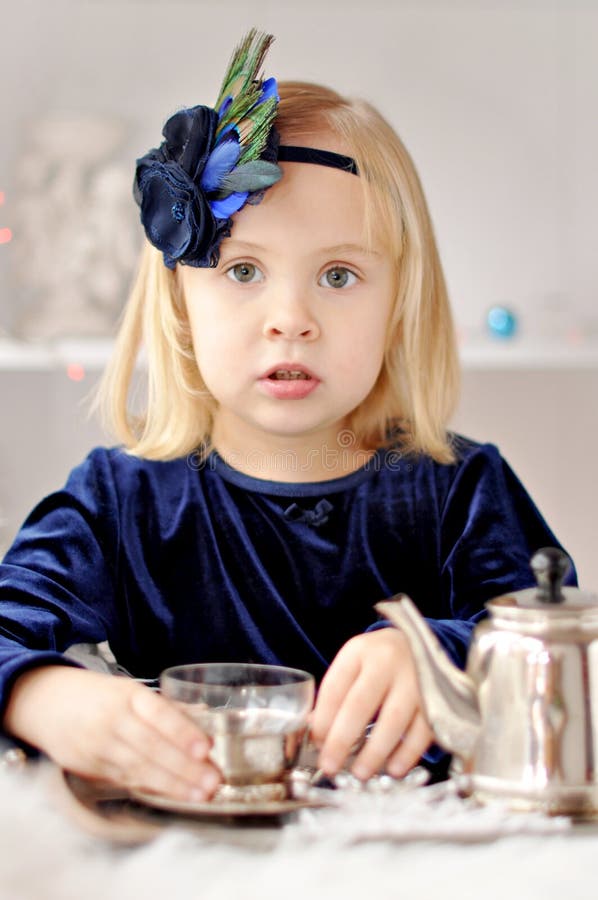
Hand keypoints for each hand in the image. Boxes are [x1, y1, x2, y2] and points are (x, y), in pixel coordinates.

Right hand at [3, 666, 220, 800]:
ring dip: (173, 785)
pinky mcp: (89, 767)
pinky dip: (151, 789)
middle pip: (151, 747)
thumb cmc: (99, 696)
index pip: (158, 713)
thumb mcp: (129, 691)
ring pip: (139, 768)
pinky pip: (125, 780)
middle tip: (214, 781)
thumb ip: (164, 707)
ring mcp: (98, 746)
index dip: (182, 732)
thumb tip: (205, 716)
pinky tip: (173, 796)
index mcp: (126, 694)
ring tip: (200, 794)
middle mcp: (112, 720)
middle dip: (185, 768)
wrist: (46, 703)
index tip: (206, 748)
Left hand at [310, 628, 432, 780]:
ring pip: (393, 719)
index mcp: (359, 651)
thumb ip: (337, 694)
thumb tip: (319, 734)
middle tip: (330, 766)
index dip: (323, 719)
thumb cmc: (380, 659)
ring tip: (360, 772)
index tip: (316, 743)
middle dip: (342, 740)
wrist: (421, 643)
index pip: (335, 686)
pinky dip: (407, 753)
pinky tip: (394, 768)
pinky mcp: (437, 698)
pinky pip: (422, 730)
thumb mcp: (354, 663)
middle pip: (360, 704)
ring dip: (374, 752)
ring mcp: (414, 679)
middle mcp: (386, 662)